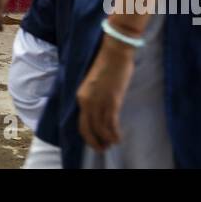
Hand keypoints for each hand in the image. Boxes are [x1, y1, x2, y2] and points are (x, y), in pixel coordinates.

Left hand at [76, 36, 136, 150]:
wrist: (115, 52)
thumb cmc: (107, 65)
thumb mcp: (95, 84)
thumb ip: (94, 97)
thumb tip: (101, 110)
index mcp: (81, 96)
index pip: (81, 123)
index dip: (88, 136)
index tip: (96, 141)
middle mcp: (86, 101)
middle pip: (87, 130)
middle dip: (95, 142)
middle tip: (103, 149)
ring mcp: (99, 102)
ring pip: (100, 129)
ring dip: (107, 140)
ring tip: (113, 143)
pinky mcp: (112, 101)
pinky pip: (111, 124)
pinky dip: (115, 134)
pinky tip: (119, 138)